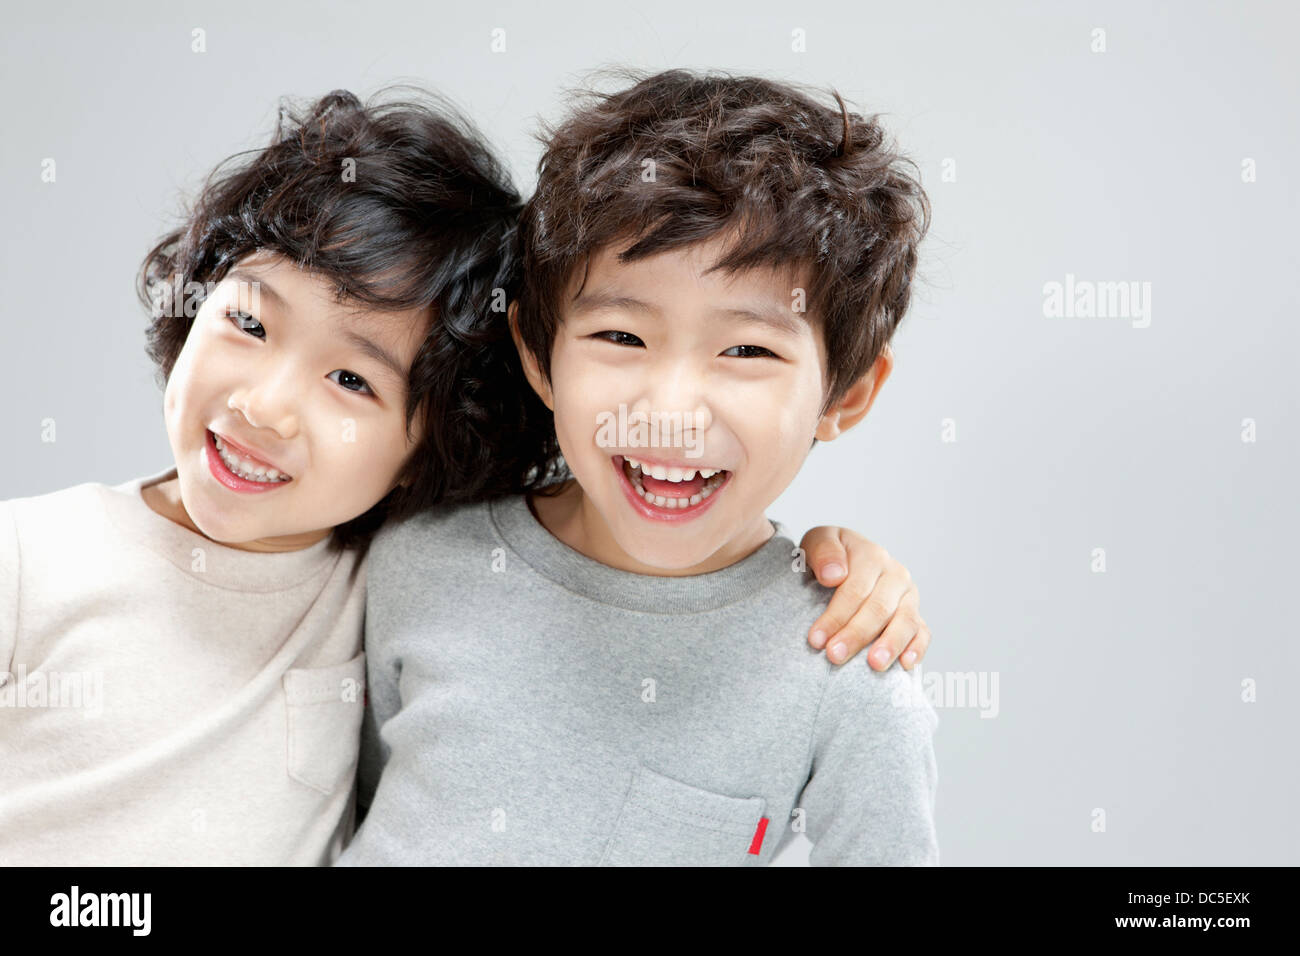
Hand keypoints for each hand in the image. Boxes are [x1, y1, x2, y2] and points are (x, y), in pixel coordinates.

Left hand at [797, 526, 929, 669]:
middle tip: (834, 656)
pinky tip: (905, 665)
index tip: (816, 639)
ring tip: (874, 665)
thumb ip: (823, 552)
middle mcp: (895, 575)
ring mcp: (909, 597)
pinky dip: (917, 649)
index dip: (836, 615)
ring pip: (905, 621)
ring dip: (890, 644)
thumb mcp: (817, 542)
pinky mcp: (915, 616)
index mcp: (872, 556)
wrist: (843, 561)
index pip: (855, 589)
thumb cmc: (827, 557)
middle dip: (856, 635)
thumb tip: (834, 575)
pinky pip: (923, 633)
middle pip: (879, 608)